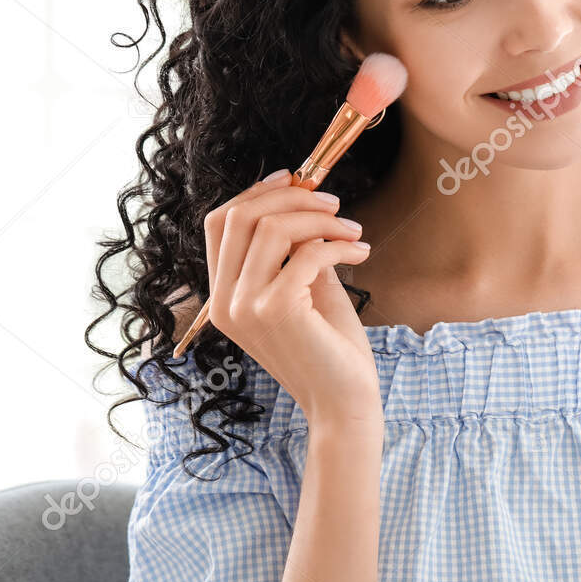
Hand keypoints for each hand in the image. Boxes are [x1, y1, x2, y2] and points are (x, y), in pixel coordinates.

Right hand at [198, 170, 381, 436]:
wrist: (343, 402)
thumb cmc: (329, 348)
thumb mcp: (306, 288)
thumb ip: (295, 249)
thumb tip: (304, 200)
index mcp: (223, 295)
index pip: (219, 223)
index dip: (255, 192)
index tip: (294, 179)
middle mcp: (225, 301)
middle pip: (240, 216)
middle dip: (291, 197)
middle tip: (334, 204)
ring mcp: (245, 306)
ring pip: (273, 228)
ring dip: (321, 220)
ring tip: (353, 231)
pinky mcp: (276, 310)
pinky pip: (307, 253)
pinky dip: (339, 245)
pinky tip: (361, 254)